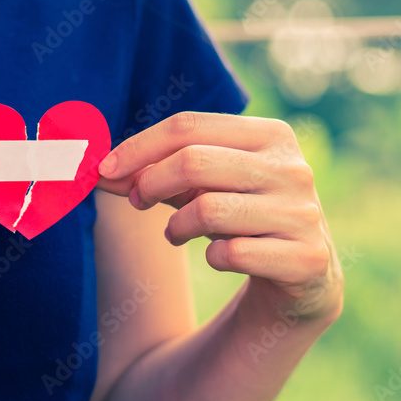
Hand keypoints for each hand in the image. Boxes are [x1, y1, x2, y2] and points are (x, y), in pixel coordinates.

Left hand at [96, 112, 341, 321]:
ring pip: (208, 209)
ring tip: (176, 231)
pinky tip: (219, 256)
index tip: (104, 169)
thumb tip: (95, 170)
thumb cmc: (240, 216)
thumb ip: (152, 174)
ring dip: (176, 225)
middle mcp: (292, 168)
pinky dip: (213, 257)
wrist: (304, 274)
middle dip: (150, 183)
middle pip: (193, 161)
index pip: (188, 126)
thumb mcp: (200, 187)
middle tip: (138, 201)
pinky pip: (231, 253)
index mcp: (271, 135)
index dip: (138, 147)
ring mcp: (303, 213)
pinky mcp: (305, 258)